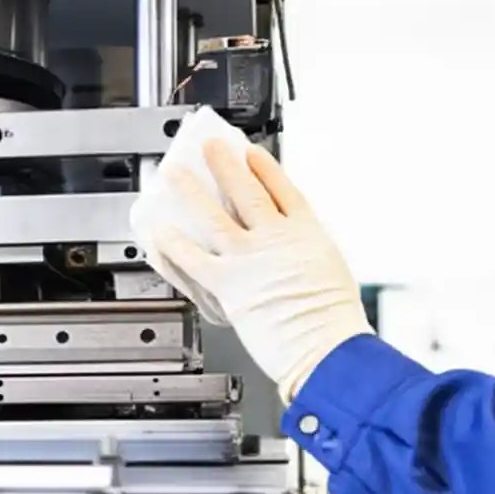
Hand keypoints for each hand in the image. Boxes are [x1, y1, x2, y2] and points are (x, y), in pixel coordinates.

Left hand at [147, 141, 372, 402]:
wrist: (325, 347)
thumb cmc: (333, 321)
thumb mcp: (329, 271)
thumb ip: (305, 256)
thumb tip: (292, 255)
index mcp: (306, 232)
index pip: (282, 188)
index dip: (265, 168)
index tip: (252, 153)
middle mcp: (276, 237)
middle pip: (246, 189)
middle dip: (225, 164)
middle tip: (210, 146)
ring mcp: (249, 258)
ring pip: (213, 215)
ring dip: (191, 191)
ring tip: (175, 173)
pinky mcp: (229, 283)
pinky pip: (193, 259)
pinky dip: (174, 246)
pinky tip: (161, 233)